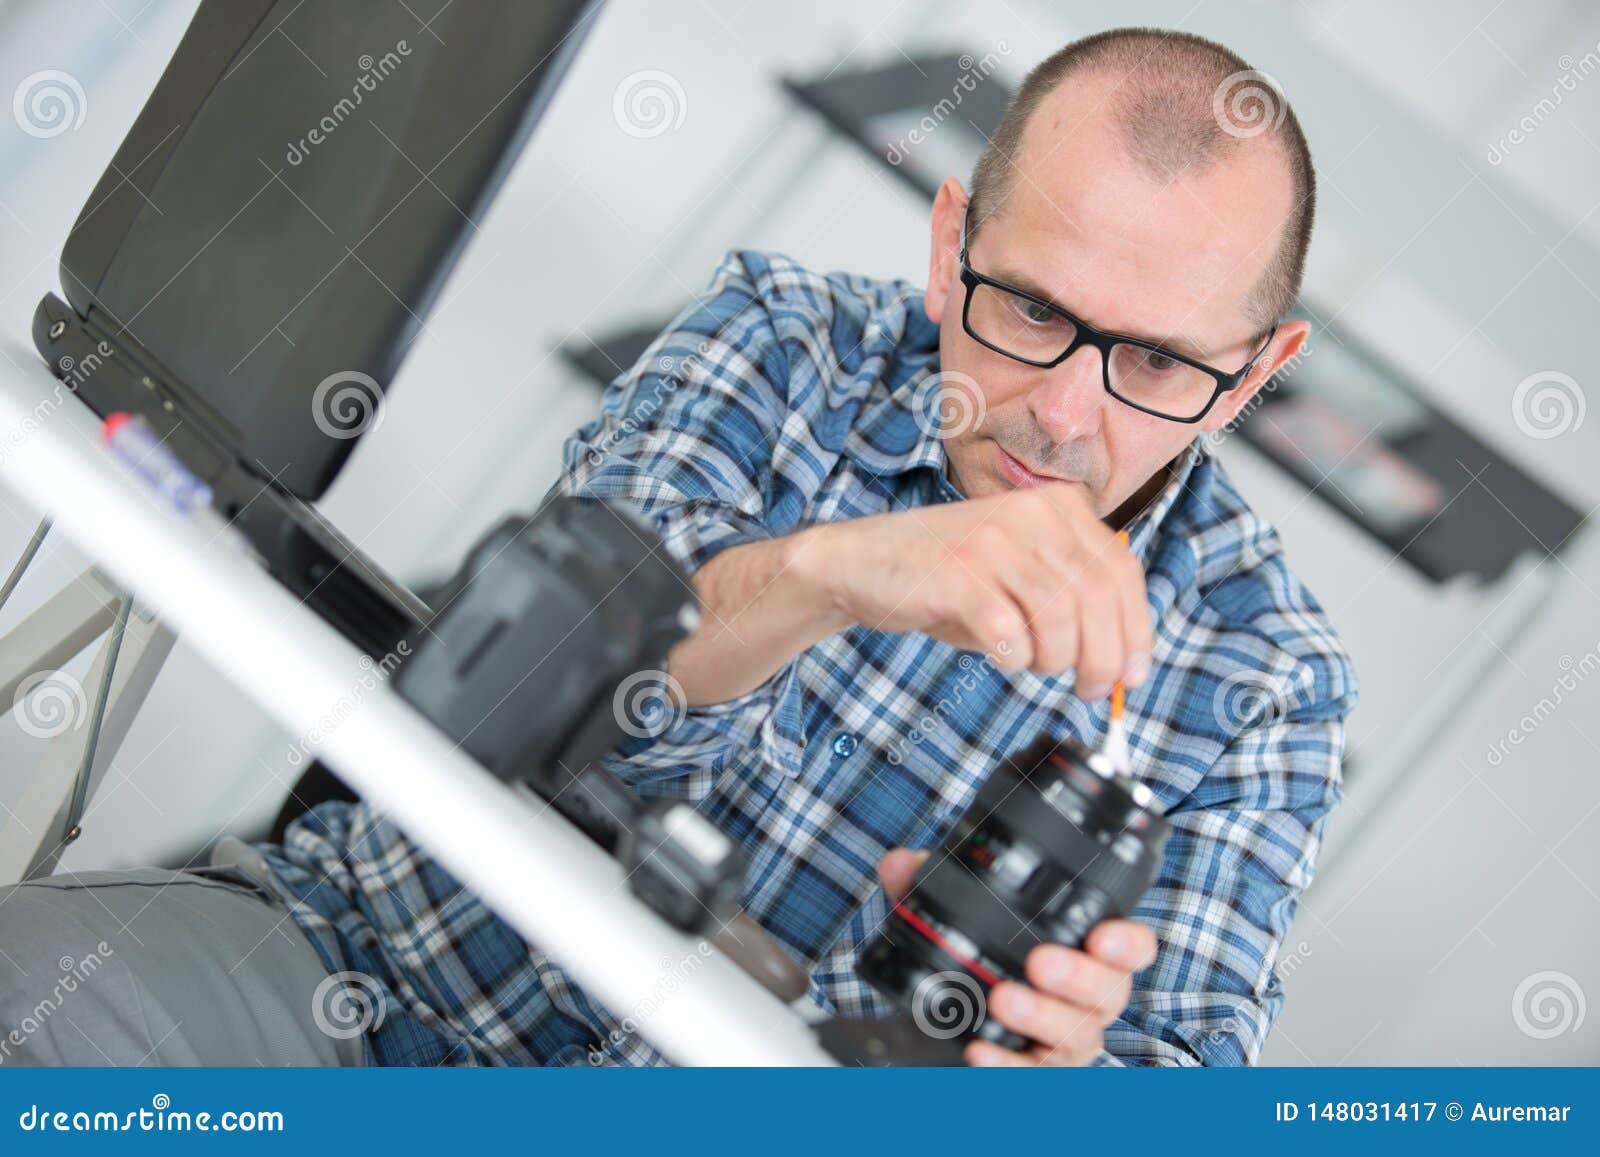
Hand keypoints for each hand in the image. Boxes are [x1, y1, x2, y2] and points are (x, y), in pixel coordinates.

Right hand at [799, 483, 1150, 696]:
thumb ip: (1071, 599)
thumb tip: (1123, 661)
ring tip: (1034, 666)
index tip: (1133, 675)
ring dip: (1055, 661)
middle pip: (1098, 598)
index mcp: (1057, 508)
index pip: (1121, 571)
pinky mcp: (958, 575)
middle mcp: (1030, 515)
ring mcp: (993, 543)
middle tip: (1091, 690)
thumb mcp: (1020, 571)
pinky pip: (1010, 633)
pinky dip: (1014, 659)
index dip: (1136, 630)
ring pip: (1061, 619)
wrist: (862, 562)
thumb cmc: (948, 576)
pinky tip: (1000, 656)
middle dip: (1104, 658)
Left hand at [879, 848, 1157, 1066]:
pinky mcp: (1037, 1076)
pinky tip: (979, 1052)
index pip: (1130, 947)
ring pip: (1076, 1037)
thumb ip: (927, 885)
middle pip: (1109, 993)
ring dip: (1042, 1017)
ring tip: (1004, 999)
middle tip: (1041, 962)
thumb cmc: (977, 965)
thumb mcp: (951, 918)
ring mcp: (1065, 1044)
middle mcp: (1086, 1001)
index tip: (1103, 936)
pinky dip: (1007, 1067)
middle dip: (1080, 977)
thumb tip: (900, 864)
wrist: (948, 1032)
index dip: (1128, 943)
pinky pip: (1032, 1077)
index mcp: (1084, 953)